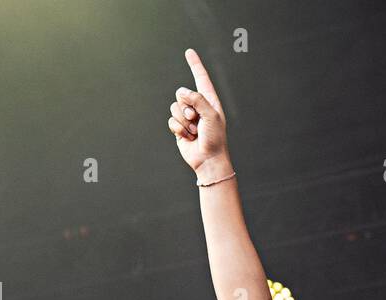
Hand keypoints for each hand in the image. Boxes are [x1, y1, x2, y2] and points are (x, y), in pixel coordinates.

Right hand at [169, 48, 228, 173]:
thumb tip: (182, 91)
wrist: (208, 160)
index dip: (195, 65)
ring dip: (183, 121)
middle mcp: (197, 107)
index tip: (189, 52)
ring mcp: (187, 117)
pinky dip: (178, 129)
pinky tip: (188, 137)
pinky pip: (171, 121)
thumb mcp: (211, 115)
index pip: (201, 78)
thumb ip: (197, 99)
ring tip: (194, 131)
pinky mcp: (179, 128)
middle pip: (181, 93)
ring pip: (174, 107)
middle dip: (186, 107)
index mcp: (209, 101)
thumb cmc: (215, 139)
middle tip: (196, 120)